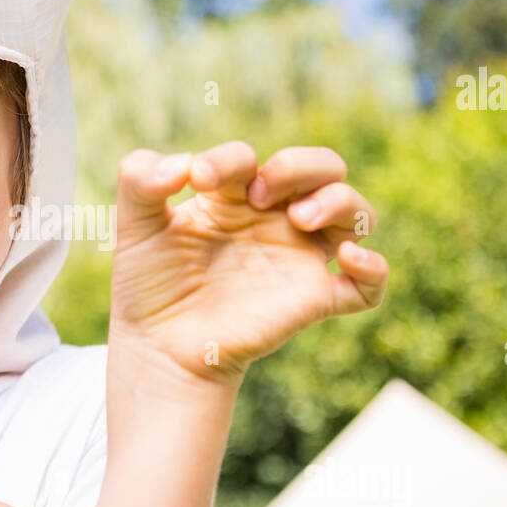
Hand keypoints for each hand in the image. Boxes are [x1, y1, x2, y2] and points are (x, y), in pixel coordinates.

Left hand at [110, 141, 387, 383]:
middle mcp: (275, 220)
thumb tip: (184, 164)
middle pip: (323, 168)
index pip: (251, 158)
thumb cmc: (148, 286)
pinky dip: (373, 268)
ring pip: (355, 213)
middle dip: (301, 165)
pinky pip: (369, 285)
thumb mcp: (133, 226)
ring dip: (340, 202)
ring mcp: (298, 258)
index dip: (230, 158)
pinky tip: (349, 259)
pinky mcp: (313, 300)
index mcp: (236, 195)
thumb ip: (139, 178)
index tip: (199, 180)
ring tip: (300, 218)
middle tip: (262, 192)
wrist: (159, 348)